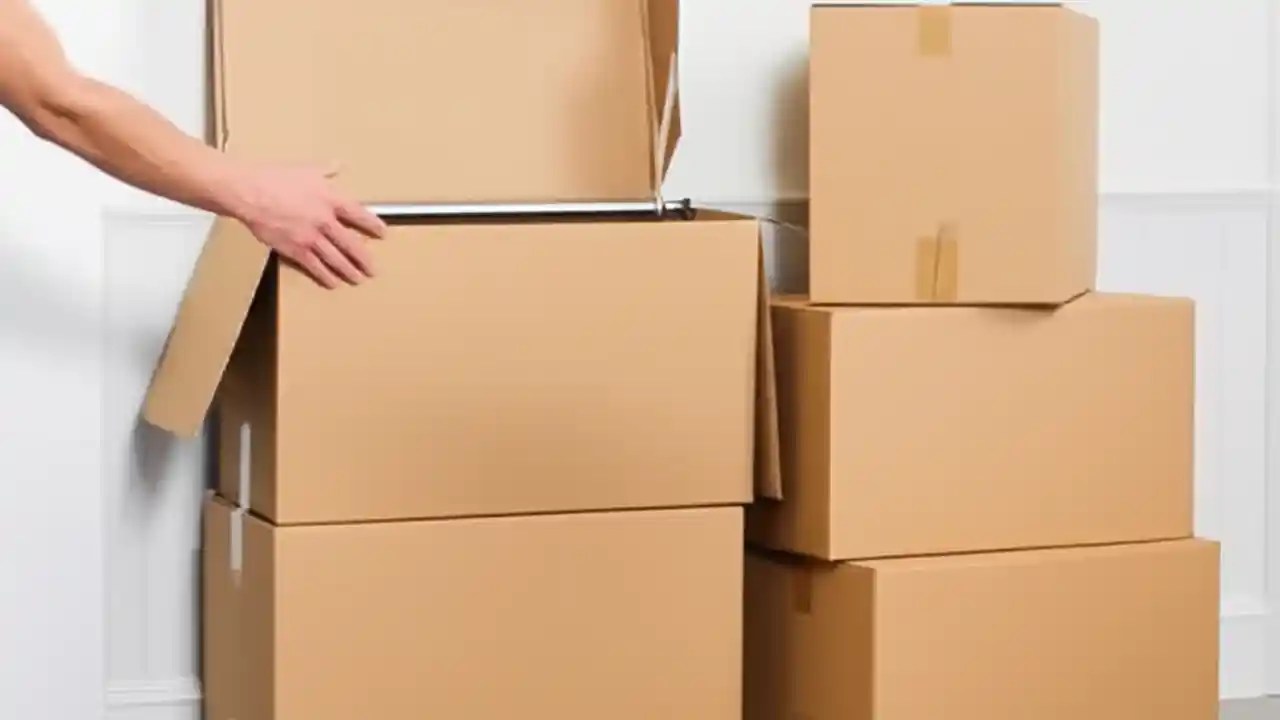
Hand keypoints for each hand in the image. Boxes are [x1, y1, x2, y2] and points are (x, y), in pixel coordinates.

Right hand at [233, 163, 386, 287]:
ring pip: (336, 260)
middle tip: (374, 270)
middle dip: (365, 259)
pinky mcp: (295, 249)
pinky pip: (315, 267)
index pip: (360, 215)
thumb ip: (326, 171)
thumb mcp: (306, 170)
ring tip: (358, 279)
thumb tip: (338, 164)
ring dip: (349, 272)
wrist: (250, 192)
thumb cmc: (276, 177)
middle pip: (352, 244)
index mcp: (331, 199)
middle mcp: (326, 220)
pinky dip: (326, 276)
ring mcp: (311, 237)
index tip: (383, 234)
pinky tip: (333, 283)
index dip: (373, 226)